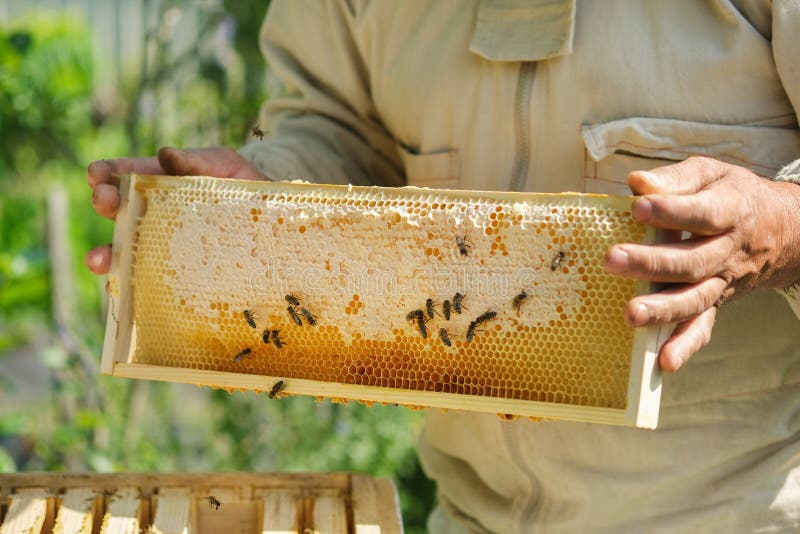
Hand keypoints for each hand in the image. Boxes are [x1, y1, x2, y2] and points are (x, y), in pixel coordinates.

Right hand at [86, 146, 266, 274]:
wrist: (269, 220)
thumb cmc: (239, 185)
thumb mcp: (221, 164)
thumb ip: (196, 160)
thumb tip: (166, 154)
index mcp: (158, 182)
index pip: (126, 175)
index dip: (106, 173)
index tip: (96, 174)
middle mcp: (151, 214)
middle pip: (118, 211)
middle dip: (106, 204)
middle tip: (103, 201)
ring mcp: (160, 245)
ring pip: (124, 250)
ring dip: (107, 254)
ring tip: (98, 259)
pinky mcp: (174, 273)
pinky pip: (146, 281)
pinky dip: (130, 286)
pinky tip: (120, 288)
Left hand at [604, 157, 799, 371]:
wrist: (781, 230)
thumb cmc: (731, 195)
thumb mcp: (711, 175)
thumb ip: (676, 179)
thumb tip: (637, 182)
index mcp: (729, 211)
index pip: (700, 213)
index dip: (670, 210)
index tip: (637, 206)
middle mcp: (728, 250)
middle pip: (691, 260)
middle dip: (651, 262)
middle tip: (612, 260)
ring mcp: (722, 281)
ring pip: (695, 298)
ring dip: (663, 309)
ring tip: (630, 314)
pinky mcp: (716, 303)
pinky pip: (703, 326)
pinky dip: (686, 345)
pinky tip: (665, 361)